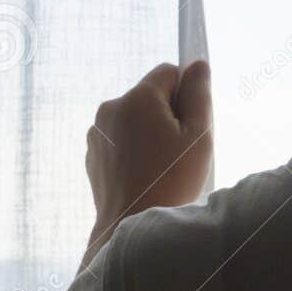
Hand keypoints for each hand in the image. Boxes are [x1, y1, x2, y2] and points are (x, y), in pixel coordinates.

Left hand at [86, 60, 212, 247]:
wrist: (130, 226)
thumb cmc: (172, 182)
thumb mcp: (199, 136)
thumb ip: (199, 94)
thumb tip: (198, 65)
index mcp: (137, 98)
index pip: (168, 73)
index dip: (186, 95)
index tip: (190, 125)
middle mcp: (111, 108)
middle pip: (149, 97)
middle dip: (167, 115)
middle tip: (178, 152)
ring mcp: (97, 132)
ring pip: (134, 119)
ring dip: (149, 134)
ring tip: (160, 168)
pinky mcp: (92, 153)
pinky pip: (119, 140)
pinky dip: (133, 151)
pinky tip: (143, 176)